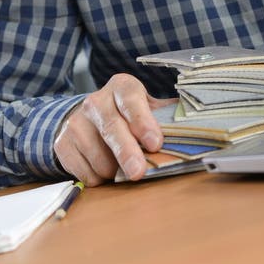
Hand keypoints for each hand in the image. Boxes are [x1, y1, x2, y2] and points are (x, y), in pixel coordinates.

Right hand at [54, 73, 175, 185]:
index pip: (131, 99)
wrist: (85, 120)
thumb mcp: (147, 108)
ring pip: (99, 155)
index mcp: (122, 86)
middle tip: (139, 171)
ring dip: (115, 169)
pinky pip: (85, 170)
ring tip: (123, 165)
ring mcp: (76, 122)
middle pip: (112, 128)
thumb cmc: (127, 115)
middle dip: (127, 152)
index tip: (155, 142)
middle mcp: (96, 100)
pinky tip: (104, 167)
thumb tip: (200, 123)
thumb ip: (167, 115)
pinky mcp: (63, 143)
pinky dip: (99, 177)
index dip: (142, 121)